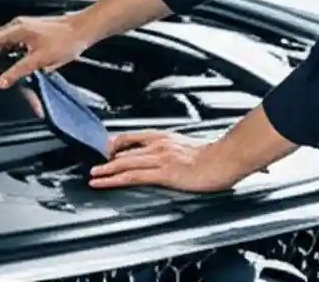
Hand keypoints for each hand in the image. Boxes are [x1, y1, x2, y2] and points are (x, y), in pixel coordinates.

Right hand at [0, 14, 95, 88]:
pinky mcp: (31, 31)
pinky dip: (5, 51)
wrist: (83, 29)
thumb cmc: (65, 40)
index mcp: (16, 30)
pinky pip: (11, 41)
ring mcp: (24, 27)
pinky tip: (10, 63)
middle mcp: (17, 26)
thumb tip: (2, 82)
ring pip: (1, 40)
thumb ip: (19, 71)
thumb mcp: (40, 60)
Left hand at [88, 130, 238, 192]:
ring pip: (124, 163)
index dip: (118, 143)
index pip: (133, 137)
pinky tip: (104, 183)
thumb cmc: (213, 156)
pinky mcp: (162, 173)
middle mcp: (158, 145)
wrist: (225, 159)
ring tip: (93, 176)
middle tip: (94, 165)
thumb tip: (168, 156)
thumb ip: (174, 148)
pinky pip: (132, 176)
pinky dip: (115, 179)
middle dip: (107, 158)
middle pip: (125, 150)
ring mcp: (159, 158)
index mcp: (164, 137)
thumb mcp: (188, 146)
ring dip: (106, 170)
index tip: (107, 149)